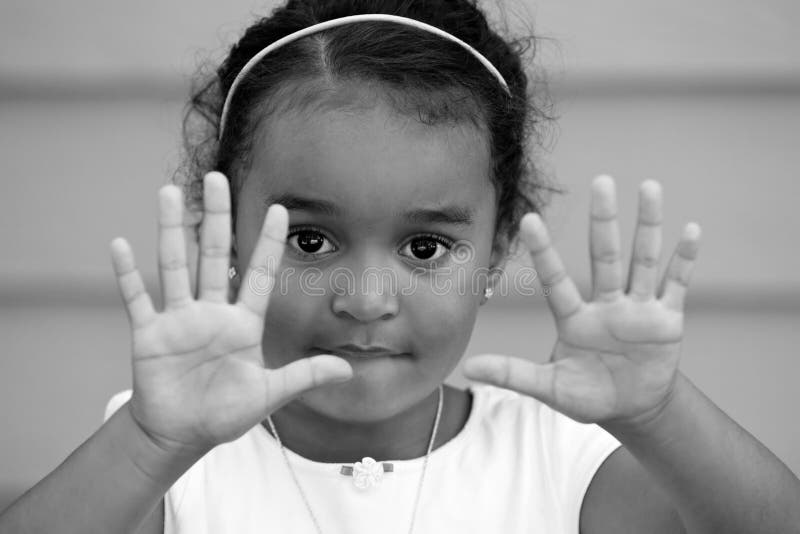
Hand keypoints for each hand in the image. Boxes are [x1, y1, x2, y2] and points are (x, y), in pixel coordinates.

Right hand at [109, 172, 352, 453]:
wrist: (181, 435)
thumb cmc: (225, 412)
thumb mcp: (270, 394)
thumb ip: (304, 376)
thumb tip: (349, 370)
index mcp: (243, 324)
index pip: (260, 274)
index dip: (270, 243)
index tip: (280, 209)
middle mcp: (211, 312)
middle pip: (214, 256)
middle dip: (218, 218)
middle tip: (218, 178)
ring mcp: (179, 320)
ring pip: (175, 266)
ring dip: (172, 230)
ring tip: (170, 193)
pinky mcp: (149, 334)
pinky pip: (137, 300)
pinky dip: (127, 276)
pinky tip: (120, 245)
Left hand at [464, 175, 699, 427]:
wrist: (632, 409)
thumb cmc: (587, 395)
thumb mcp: (550, 389)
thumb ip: (514, 375)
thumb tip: (468, 368)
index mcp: (574, 319)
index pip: (556, 280)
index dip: (544, 252)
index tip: (529, 219)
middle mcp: (605, 305)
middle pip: (604, 256)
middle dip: (604, 220)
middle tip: (601, 180)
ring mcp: (637, 309)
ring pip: (642, 261)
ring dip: (648, 226)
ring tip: (649, 187)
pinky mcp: (667, 320)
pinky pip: (676, 285)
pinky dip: (684, 260)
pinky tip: (690, 230)